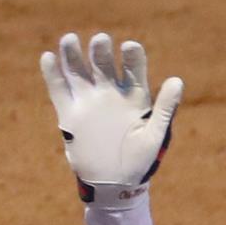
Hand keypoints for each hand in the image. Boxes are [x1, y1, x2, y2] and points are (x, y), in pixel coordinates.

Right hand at [39, 32, 182, 207]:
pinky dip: (52, 74)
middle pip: (103, 64)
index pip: (133, 68)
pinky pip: (59, 90)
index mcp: (133, 96)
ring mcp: (89, 102)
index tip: (129, 47)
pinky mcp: (70, 114)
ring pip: (79, 72)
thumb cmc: (139, 162)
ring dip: (73, 55)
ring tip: (69, 39)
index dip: (131, 56)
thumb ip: (164, 108)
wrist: (114, 186)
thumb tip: (177, 81)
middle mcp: (110, 93)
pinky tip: (47, 57)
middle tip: (100, 40)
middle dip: (101, 51)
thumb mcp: (155, 136)